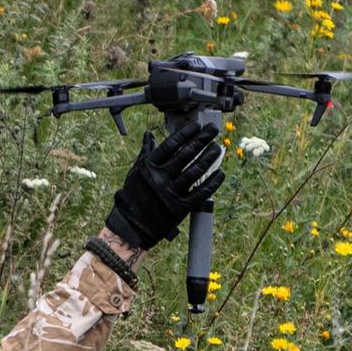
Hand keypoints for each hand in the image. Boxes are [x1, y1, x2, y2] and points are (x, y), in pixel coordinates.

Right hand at [105, 123, 225, 249]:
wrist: (131, 225)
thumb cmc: (134, 195)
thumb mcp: (137, 171)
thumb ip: (146, 152)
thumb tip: (148, 134)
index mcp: (149, 166)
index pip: (171, 145)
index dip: (186, 134)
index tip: (197, 126)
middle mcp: (160, 178)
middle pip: (185, 155)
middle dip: (202, 140)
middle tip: (213, 130)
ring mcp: (171, 193)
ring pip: (195, 172)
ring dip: (209, 158)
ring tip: (217, 148)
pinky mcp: (180, 208)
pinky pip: (200, 193)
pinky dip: (212, 183)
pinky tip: (220, 173)